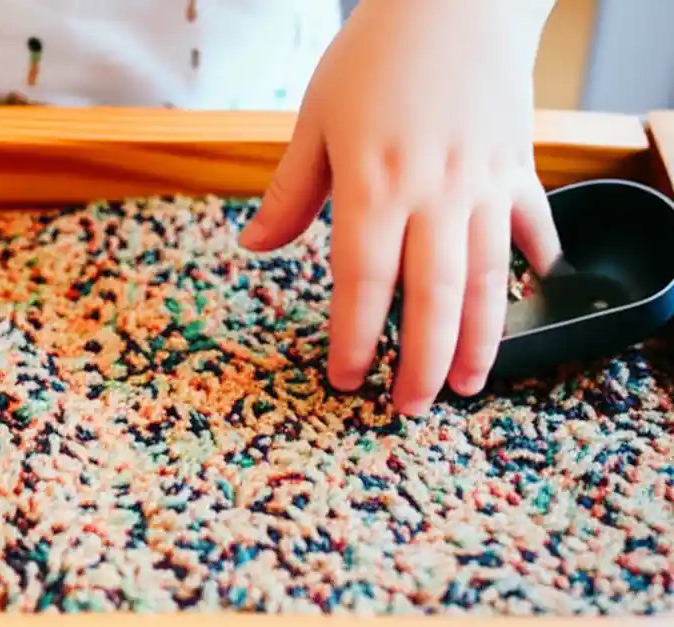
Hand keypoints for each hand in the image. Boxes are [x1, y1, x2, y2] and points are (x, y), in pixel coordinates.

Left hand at [239, 0, 560, 414]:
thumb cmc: (375, 56)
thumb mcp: (317, 120)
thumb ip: (289, 192)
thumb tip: (254, 248)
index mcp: (373, 184)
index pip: (362, 280)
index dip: (354, 336)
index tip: (346, 378)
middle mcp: (434, 193)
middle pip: (430, 295)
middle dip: (418, 359)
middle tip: (407, 408)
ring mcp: (483, 183)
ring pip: (486, 276)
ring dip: (478, 337)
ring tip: (466, 384)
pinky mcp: (517, 168)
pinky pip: (529, 228)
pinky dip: (532, 264)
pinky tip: (532, 296)